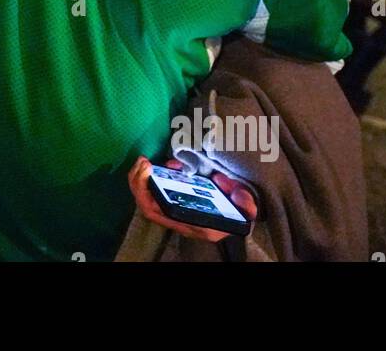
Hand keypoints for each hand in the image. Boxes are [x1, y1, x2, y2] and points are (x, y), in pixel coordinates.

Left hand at [128, 156, 257, 243]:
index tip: (148, 172)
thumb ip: (245, 203)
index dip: (147, 194)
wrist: (239, 219)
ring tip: (143, 161)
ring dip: (140, 180)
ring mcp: (174, 213)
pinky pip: (154, 194)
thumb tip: (231, 189)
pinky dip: (149, 179)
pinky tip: (155, 165)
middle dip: (139, 183)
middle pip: (147, 206)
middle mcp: (179, 221)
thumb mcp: (246, 209)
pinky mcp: (173, 203)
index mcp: (193, 223)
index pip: (159, 213)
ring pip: (147, 200)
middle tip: (143, 162)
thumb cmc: (239, 213)